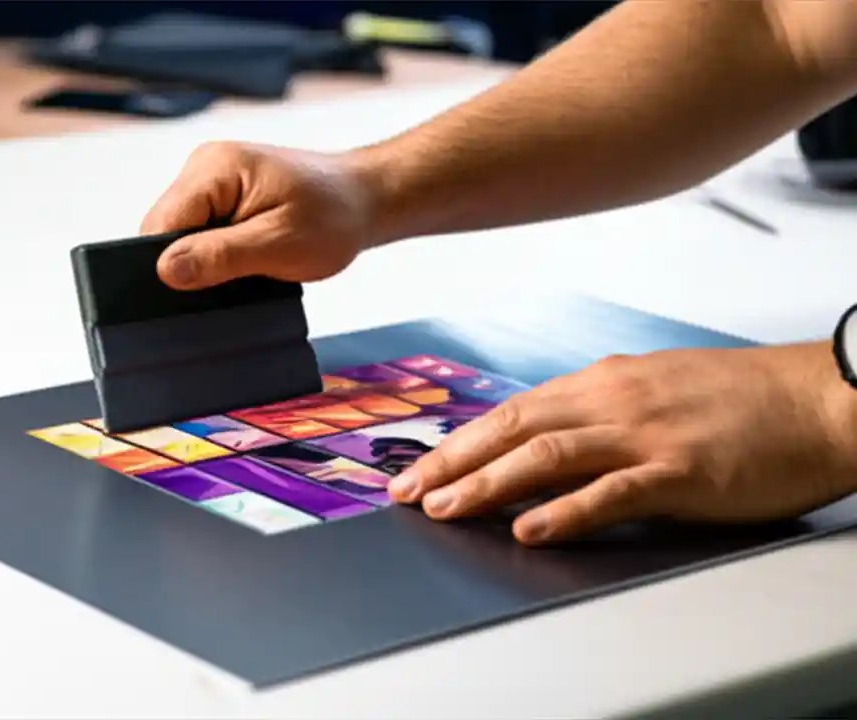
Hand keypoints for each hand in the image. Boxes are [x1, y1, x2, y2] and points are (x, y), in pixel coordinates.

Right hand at [141, 142, 379, 289]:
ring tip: (245, 265)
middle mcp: (205, 166)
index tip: (199, 288)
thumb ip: (220, 256)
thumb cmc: (334, 216)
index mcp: (215, 168)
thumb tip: (165, 271)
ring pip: (180, 234)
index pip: (161, 223)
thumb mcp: (279, 244)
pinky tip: (244, 258)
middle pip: (164, 229)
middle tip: (235, 276)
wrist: (364, 201)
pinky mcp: (221, 196)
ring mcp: (211, 180)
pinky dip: (216, 252)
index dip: (171, 262)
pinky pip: (199, 231)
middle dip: (191, 261)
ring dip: (206, 259)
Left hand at [388, 342, 856, 544]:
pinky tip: (528, 529)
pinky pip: (611, 492)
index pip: (513, 411)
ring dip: (487, 483)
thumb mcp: (655, 389)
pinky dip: (565, 511)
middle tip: (406, 494)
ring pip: (547, 455)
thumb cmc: (742, 397)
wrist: (819, 397)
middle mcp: (613, 402)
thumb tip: (546, 437)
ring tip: (444, 508)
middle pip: (513, 428)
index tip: (420, 468)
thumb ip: (599, 411)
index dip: (460, 442)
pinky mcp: (681, 470)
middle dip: (452, 462)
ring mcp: (645, 434)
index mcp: (605, 383)